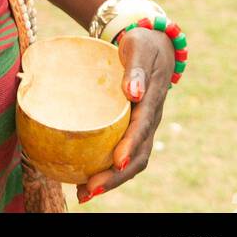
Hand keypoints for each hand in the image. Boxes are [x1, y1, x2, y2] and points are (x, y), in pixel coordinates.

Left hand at [76, 27, 174, 202]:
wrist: (153, 44)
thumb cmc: (142, 43)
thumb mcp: (139, 49)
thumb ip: (136, 69)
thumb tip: (133, 92)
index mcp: (152, 100)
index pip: (143, 128)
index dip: (131, 146)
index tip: (117, 162)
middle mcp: (149, 119)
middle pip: (138, 155)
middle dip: (116, 176)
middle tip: (90, 189)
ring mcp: (142, 126)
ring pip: (131, 160)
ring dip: (110, 180)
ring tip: (83, 193)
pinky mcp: (132, 128)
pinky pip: (122, 153)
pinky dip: (107, 169)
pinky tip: (84, 177)